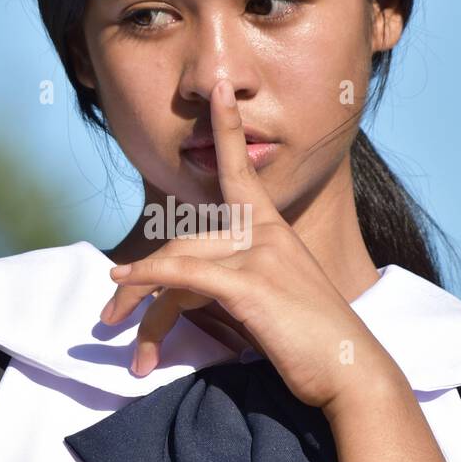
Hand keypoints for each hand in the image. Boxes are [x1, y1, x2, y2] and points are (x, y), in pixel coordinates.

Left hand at [99, 78, 391, 414]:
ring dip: (136, 299)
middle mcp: (267, 233)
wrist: (352, 372)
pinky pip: (182, 275)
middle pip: (182, 241)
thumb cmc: (313, 344)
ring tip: (113, 330)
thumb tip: (182, 294)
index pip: (241, 170)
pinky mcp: (251, 286)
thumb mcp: (272, 303)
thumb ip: (233, 283)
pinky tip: (122, 283)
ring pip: (177, 262)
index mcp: (274, 230)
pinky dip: (146, 279)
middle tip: (108, 316)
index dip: (228, 127)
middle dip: (138, 280)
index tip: (219, 89)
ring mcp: (261, 256)